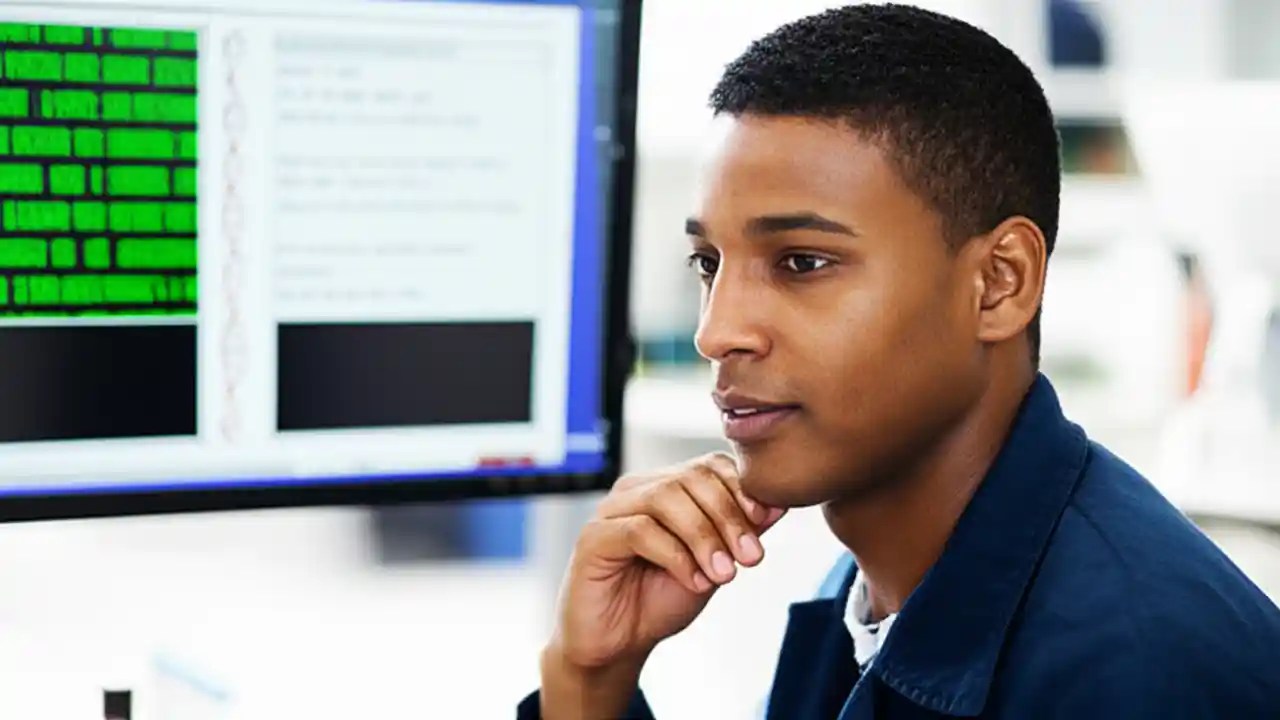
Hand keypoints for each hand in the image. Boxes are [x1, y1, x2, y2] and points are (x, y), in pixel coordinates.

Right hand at [548, 452, 786, 670]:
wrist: (618, 645)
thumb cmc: (659, 600)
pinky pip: (639, 530)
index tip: (765, 521)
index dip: (741, 489)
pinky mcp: (593, 537)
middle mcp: (637, 490)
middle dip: (728, 515)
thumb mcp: (713, 564)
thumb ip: (739, 533)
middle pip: (690, 477)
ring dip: (704, 536)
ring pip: (666, 498)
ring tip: (724, 573)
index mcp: (665, 487)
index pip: (708, 465)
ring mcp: (612, 510)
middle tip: (751, 556)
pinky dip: (675, 556)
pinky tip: (694, 581)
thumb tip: (778, 503)